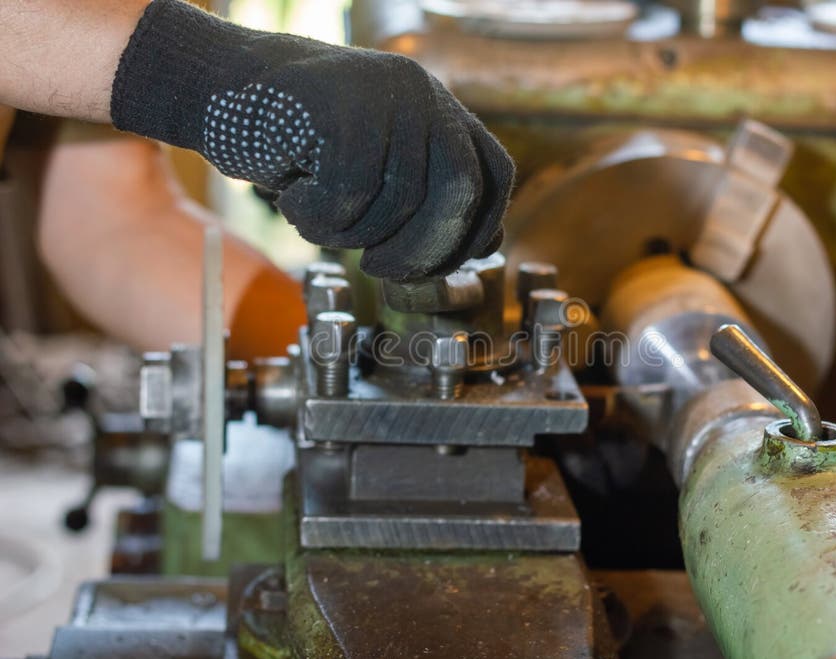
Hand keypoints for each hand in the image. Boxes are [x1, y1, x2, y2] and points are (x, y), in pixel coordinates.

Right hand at [111, 0, 513, 279]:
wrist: (219, 89)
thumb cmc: (298, 140)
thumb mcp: (374, 165)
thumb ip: (423, 194)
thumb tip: (478, 249)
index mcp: (439, 109)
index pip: (493, 175)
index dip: (476, 230)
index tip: (443, 265)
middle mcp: (422, 95)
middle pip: (459, 192)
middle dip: (423, 249)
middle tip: (378, 271)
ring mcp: (384, 96)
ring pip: (399, 202)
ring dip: (350, 233)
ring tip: (314, 215)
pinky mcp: (341, 107)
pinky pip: (347, 196)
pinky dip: (315, 217)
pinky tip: (290, 194)